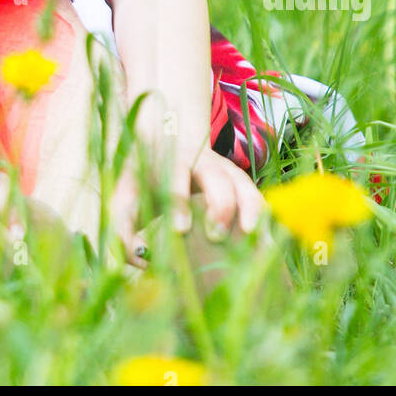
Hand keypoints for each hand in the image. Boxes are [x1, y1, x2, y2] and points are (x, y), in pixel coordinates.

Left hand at [109, 142, 266, 262]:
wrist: (168, 137)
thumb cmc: (145, 178)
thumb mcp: (127, 195)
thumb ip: (123, 227)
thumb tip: (139, 259)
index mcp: (170, 164)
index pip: (175, 178)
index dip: (179, 202)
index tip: (180, 229)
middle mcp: (202, 164)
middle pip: (217, 177)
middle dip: (220, 205)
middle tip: (216, 236)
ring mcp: (226, 172)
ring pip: (244, 184)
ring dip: (251, 210)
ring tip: (254, 239)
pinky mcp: (242, 185)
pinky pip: (260, 197)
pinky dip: (267, 218)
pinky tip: (271, 244)